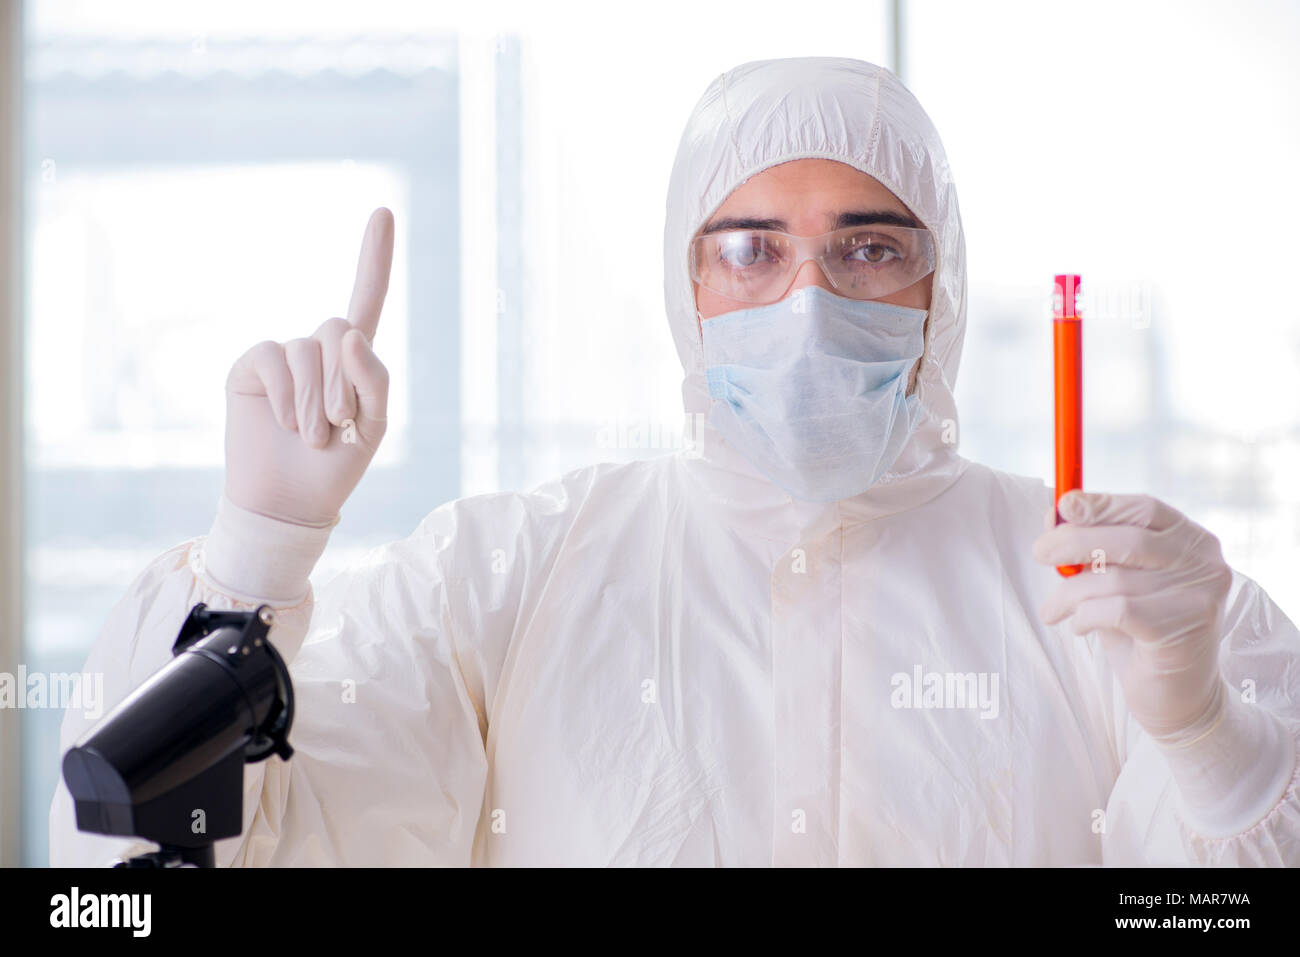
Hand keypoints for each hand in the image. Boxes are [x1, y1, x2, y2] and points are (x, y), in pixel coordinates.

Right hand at [223, 208, 394, 525]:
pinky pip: (272, 359)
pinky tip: (283, 424)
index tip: (384, 212)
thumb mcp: (374, 426)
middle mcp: (317, 350)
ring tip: (312, 436)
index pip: (368, 300)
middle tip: (336, 427)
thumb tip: (350, 334)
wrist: (288, 501)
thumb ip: (374, 379)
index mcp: (353, 360)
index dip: (374, 258)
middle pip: (337, 329)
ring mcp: (281, 358)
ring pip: (307, 350)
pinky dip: (286, 396)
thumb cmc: (336, 466)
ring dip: (315, 401)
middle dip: (343, 385)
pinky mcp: (249, 369)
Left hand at [1033, 490, 1233, 746]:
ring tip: (1051, 610)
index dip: (1102, 503)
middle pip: (1128, 538)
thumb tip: (1050, 515)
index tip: (1064, 504)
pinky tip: (1079, 627)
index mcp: (1192, 541)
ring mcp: (1199, 597)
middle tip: (1040, 553)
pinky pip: (1117, 610)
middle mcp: (1204, 564)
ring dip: (1069, 593)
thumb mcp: (1115, 582)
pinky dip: (1086, 616)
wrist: (1177, 698)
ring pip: (1114, 579)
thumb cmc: (1140, 631)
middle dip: (1074, 541)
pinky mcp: (1183, 630)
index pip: (1146, 509)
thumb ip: (1091, 549)